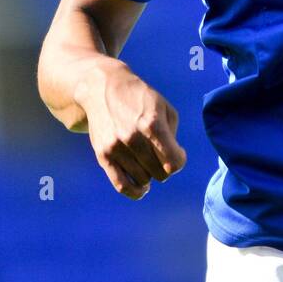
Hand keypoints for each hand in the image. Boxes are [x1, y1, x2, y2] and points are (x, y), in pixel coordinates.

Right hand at [81, 64, 186, 199]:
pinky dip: (135, 192)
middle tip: (161, 155)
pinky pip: (121, 185)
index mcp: (152, 124)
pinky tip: (142, 189)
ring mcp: (116, 148)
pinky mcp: (103, 155)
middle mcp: (132, 137)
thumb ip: (173, 136)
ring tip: (149, 162)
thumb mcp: (164, 108)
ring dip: (151, 174)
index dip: (179, 160)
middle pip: (160, 172)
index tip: (177, 153)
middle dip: (165, 167)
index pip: (174, 162)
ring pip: (144, 179)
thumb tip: (173, 162)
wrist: (103, 89)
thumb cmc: (140, 99)